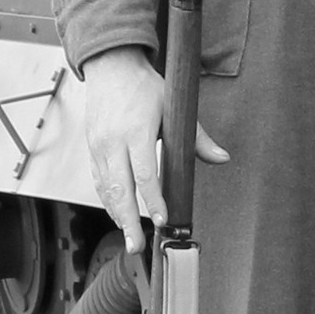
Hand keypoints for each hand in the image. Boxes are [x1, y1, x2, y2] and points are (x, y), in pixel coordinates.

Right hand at [73, 50, 225, 253]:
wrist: (110, 67)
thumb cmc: (146, 88)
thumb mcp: (175, 107)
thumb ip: (197, 138)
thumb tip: (223, 159)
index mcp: (135, 131)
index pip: (144, 173)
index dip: (153, 199)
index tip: (162, 219)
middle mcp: (112, 142)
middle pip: (119, 188)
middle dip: (128, 219)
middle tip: (137, 245)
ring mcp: (98, 147)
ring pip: (105, 188)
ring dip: (116, 215)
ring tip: (129, 239)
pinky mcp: (91, 150)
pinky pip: (99, 181)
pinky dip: (109, 201)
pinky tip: (119, 216)